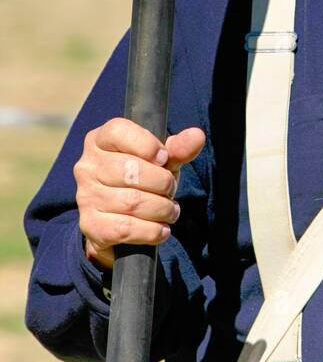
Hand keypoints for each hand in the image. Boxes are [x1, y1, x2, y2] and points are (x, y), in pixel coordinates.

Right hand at [74, 117, 205, 270]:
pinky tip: (161, 229)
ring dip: (161, 208)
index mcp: (100, 140)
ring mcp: (85, 197)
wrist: (121, 221)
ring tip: (169, 210)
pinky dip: (151, 231)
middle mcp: (87, 166)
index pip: (118, 130)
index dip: (147, 144)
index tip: (164, 158)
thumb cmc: (143, 180)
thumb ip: (178, 148)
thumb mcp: (162, 161)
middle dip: (162, 182)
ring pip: (132, 201)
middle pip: (130, 169)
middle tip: (170, 190)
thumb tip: (197, 136)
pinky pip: (126, 228)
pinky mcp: (90, 225)